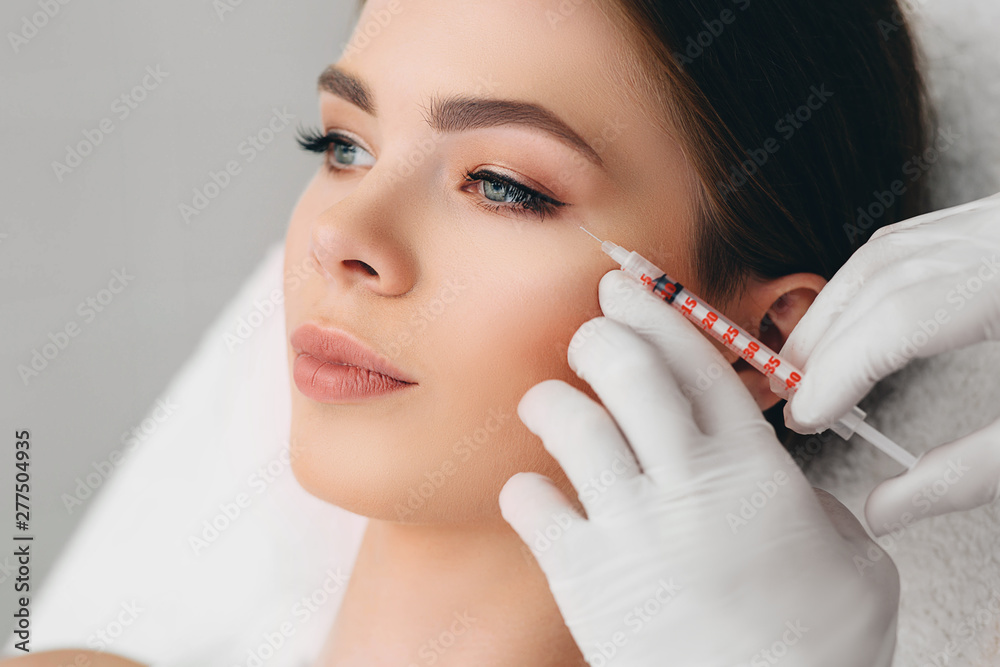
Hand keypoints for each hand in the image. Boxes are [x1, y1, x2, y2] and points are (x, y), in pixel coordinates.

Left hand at [499, 270, 898, 666]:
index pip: (696, 361)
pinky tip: (539, 495)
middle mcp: (683, 486)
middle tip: (591, 337)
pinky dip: (526, 489)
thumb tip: (779, 486)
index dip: (657, 311)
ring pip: (568, 423)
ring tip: (550, 407)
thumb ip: (812, 502)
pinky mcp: (582, 576)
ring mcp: (626, 528)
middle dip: (599, 336)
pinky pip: (529, 502)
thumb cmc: (815, 650)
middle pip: (624, 369)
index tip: (629, 287)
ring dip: (550, 402)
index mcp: (752, 471)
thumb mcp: (854, 561)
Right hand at [776, 191, 999, 535]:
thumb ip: (968, 473)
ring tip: (810, 366)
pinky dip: (865, 283)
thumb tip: (887, 508)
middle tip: (796, 402)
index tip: (810, 417)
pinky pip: (910, 240)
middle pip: (879, 278)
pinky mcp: (998, 221)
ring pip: (885, 253)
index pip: (901, 319)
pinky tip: (853, 318)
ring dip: (835, 309)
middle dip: (823, 342)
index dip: (841, 370)